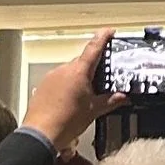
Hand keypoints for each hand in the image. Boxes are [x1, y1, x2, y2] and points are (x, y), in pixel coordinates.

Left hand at [22, 31, 126, 153]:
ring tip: (83, 97)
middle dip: (91, 68)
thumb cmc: (66, 122)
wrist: (41, 133)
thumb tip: (123, 97)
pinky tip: (69, 101)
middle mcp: (63, 70)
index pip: (94, 48)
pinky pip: (58, 80)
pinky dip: (66, 86)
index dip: (103, 37)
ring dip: (77, 79)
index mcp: (78, 72)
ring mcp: (51, 76)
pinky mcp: (43, 85)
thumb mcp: (93, 111)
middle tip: (100, 81)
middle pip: (81, 62)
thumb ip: (110, 101)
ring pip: (69, 71)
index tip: (109, 31)